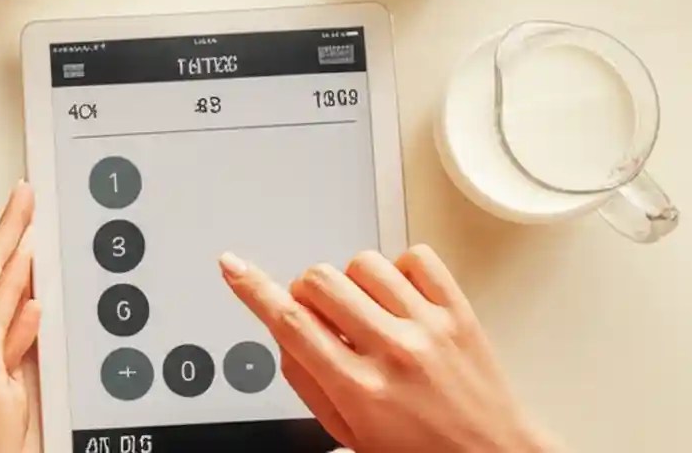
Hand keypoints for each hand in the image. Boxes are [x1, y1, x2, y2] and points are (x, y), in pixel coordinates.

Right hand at [220, 245, 562, 452]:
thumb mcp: (349, 434)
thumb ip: (309, 383)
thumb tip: (285, 335)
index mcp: (359, 389)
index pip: (290, 322)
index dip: (252, 288)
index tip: (231, 266)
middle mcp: (393, 352)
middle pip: (319, 281)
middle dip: (307, 293)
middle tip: (323, 318)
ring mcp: (429, 326)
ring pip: (362, 262)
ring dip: (352, 282)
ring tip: (366, 311)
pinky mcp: (459, 310)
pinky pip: (416, 257)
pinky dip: (400, 269)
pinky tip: (399, 297)